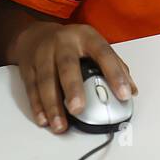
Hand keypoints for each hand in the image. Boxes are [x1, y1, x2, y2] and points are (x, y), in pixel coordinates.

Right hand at [11, 22, 136, 133]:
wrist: (36, 34)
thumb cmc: (72, 44)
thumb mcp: (94, 45)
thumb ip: (114, 65)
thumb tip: (131, 90)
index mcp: (86, 36)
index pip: (104, 53)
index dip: (115, 74)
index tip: (124, 94)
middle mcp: (64, 42)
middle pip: (67, 65)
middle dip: (73, 88)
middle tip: (79, 109)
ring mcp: (43, 53)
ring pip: (46, 79)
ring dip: (52, 104)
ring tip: (60, 124)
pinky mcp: (28, 66)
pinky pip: (32, 88)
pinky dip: (37, 106)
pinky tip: (44, 119)